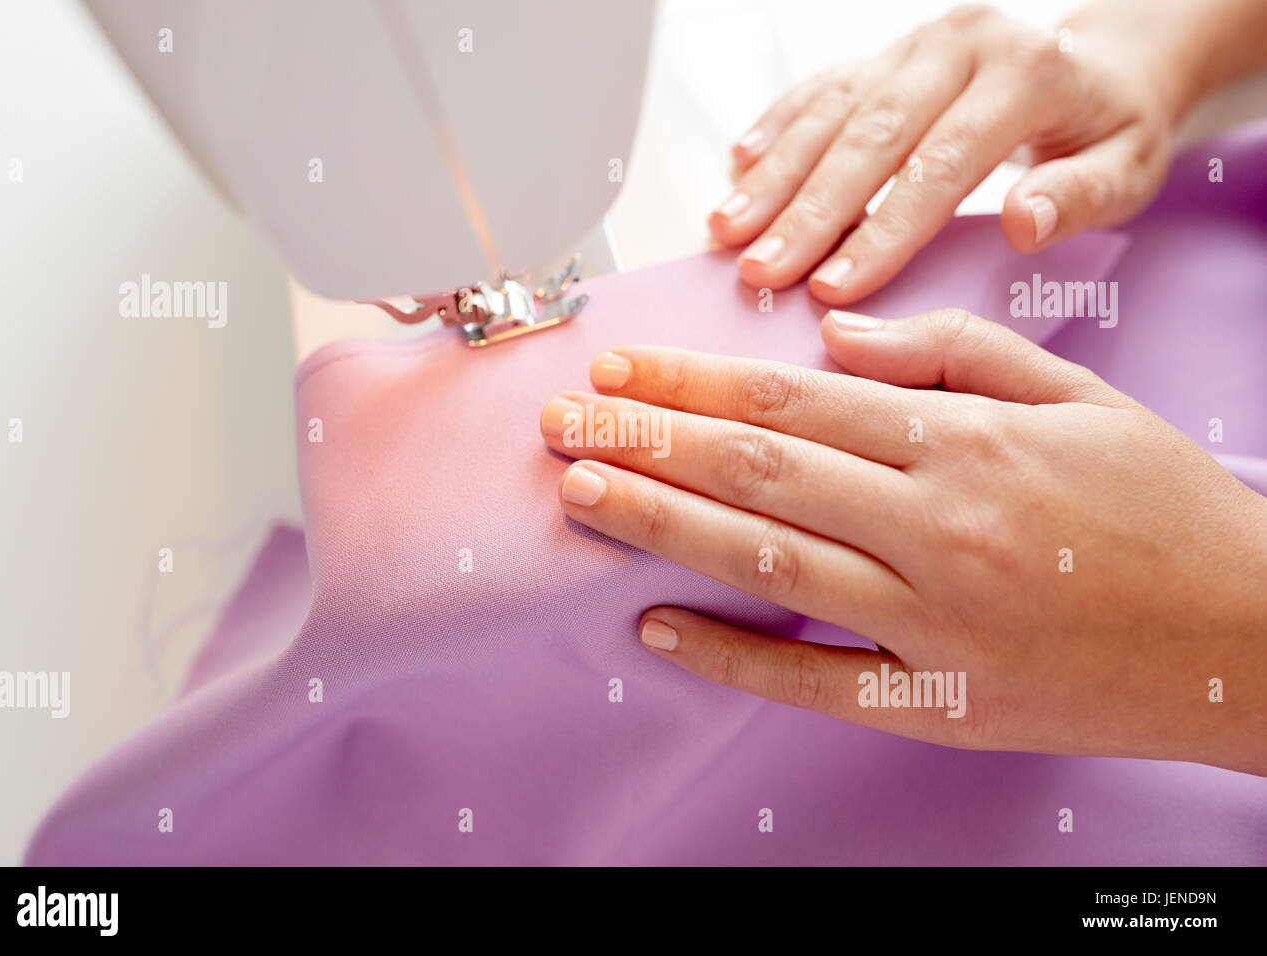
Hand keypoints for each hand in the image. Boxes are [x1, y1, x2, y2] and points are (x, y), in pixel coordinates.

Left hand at [539, 311, 1266, 774]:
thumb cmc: (1161, 510)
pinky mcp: (933, 699)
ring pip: (766, 562)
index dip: (693, 383)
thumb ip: (953, 355)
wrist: (1244, 638)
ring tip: (583, 494)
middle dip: (648, 440)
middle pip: (757, 474)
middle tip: (564, 420)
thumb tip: (839, 342)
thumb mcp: (1078, 398)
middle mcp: (934, 528)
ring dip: (662, 525)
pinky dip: (729, 654)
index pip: (792, 404)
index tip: (622, 366)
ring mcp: (929, 621)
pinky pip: (809, 681)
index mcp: (964, 445)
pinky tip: (657, 627)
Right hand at [709, 4, 1174, 304]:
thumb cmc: (1107, 131)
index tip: (835, 288)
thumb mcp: (1126, 169)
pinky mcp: (879, 56)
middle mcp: (959, 44)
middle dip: (808, 210)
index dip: (884, 230)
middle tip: (760, 270)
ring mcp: (910, 46)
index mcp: (1025, 71)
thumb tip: (1023, 223)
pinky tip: (735, 168)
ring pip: (831, 112)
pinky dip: (774, 129)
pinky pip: (817, 90)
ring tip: (727, 230)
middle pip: (872, 135)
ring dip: (774, 176)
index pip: (942, 161)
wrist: (1096, 67)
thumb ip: (1078, 197)